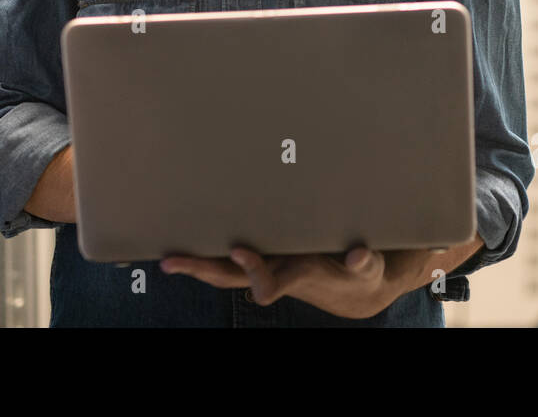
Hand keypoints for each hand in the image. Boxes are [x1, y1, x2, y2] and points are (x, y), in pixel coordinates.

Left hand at [160, 246, 429, 318]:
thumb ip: (365, 262)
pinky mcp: (266, 259)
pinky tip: (189, 248)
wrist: (353, 288)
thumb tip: (359, 256)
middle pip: (231, 278)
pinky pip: (231, 262)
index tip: (240, 251)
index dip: (253, 270)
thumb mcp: (369, 269)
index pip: (268, 281)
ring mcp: (267, 268)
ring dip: (197, 265)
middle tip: (172, 261)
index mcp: (298, 276)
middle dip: (202, 269)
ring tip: (168, 259)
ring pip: (225, 272)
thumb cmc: (360, 274)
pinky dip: (209, 256)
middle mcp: (275, 275)